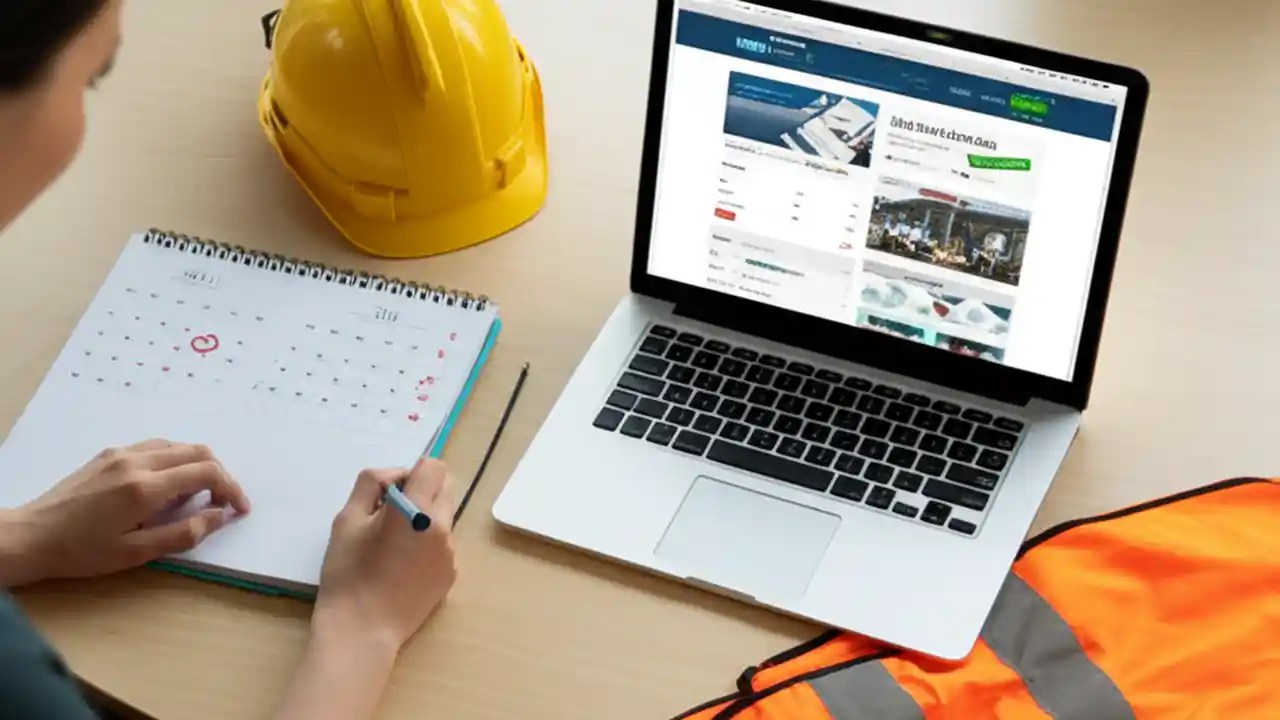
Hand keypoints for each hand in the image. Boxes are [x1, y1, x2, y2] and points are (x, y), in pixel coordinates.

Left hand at [0, 439, 250, 586]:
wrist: (30, 537)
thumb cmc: (82, 552)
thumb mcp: (136, 553)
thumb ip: (184, 533)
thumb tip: (220, 516)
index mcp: (146, 488)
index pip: (207, 472)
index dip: (232, 488)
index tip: (239, 508)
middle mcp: (137, 461)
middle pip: (198, 451)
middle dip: (220, 473)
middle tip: (224, 500)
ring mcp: (122, 454)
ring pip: (177, 445)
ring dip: (198, 464)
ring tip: (199, 492)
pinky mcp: (109, 454)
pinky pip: (155, 447)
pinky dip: (175, 459)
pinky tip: (168, 483)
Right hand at [313, 458, 456, 656]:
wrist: (362, 630)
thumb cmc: (348, 573)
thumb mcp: (347, 519)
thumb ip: (372, 484)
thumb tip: (396, 479)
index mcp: (417, 510)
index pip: (434, 466)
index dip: (412, 472)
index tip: (391, 492)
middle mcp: (442, 527)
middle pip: (444, 488)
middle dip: (421, 492)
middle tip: (389, 516)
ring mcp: (451, 553)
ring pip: (443, 518)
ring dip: (423, 520)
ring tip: (393, 547)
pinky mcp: (451, 574)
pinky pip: (442, 545)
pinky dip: (427, 546)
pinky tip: (402, 568)